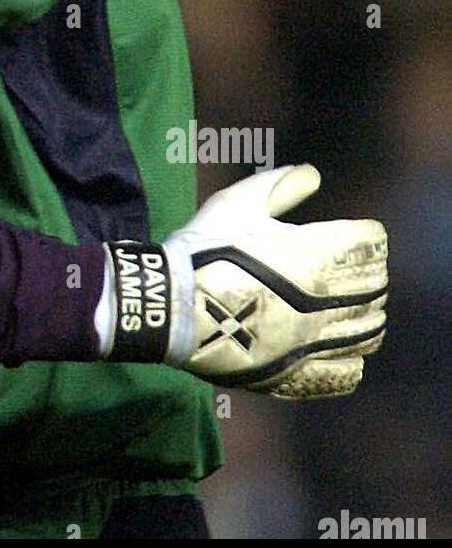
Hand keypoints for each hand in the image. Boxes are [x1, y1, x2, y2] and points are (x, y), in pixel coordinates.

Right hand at [96, 164, 387, 397]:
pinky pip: (345, 373)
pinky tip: (340, 349)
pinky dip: (351, 359)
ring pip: (368, 333)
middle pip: (375, 288)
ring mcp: (313, 343)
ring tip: (351, 308)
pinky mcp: (298, 373)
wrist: (172, 306)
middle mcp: (325, 303)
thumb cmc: (205, 248)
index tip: (359, 233)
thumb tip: (312, 174)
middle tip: (353, 268)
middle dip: (369, 274)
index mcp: (316, 257)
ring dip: (366, 315)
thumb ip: (279, 186)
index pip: (371, 245)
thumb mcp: (237, 203)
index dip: (367, 235)